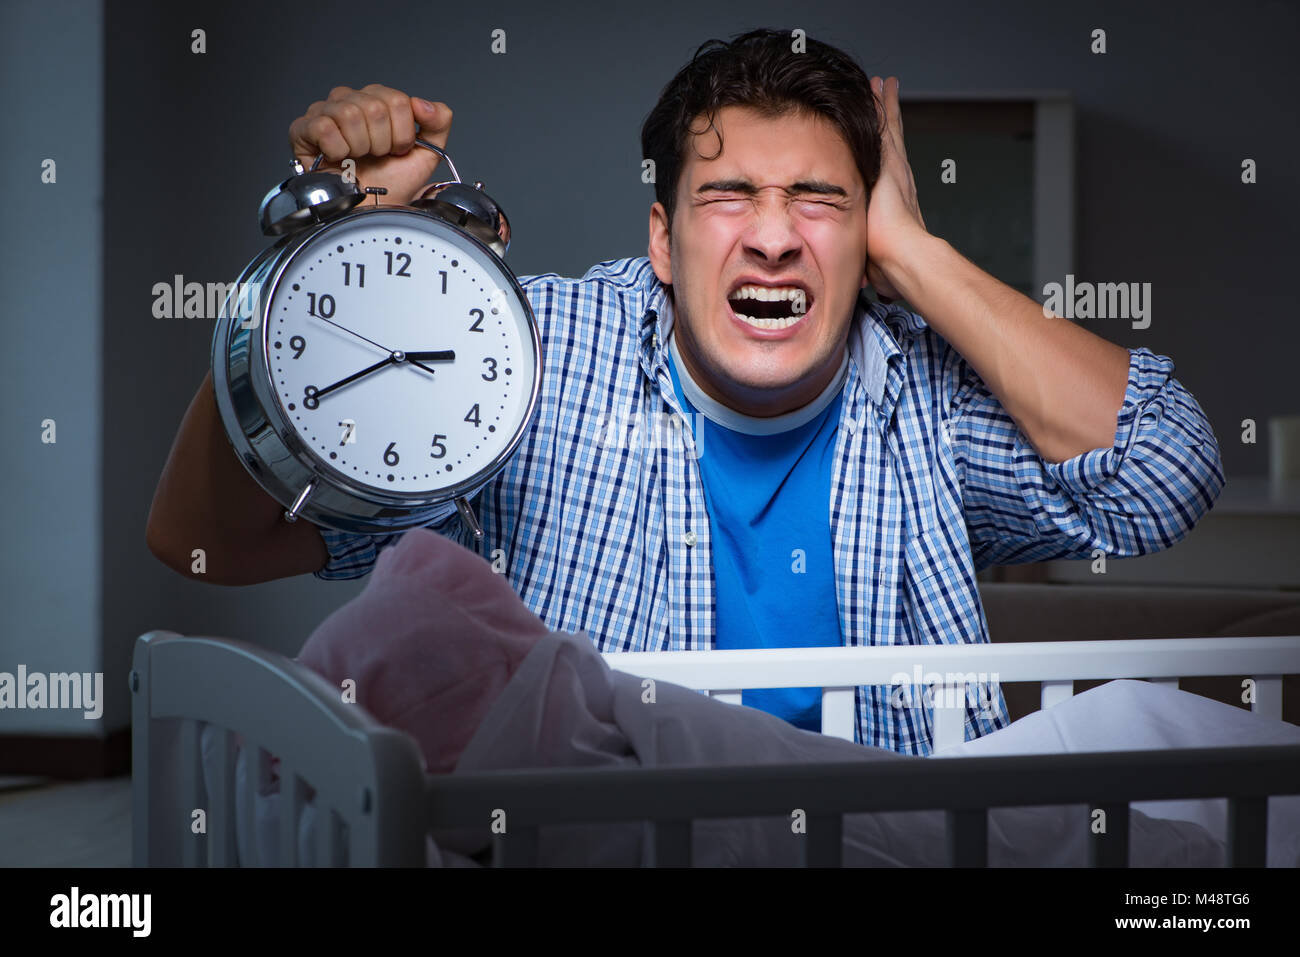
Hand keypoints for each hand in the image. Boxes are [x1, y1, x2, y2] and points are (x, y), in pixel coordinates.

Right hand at [288, 83, 452, 205]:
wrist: (370, 210)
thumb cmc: (391, 183)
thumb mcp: (426, 153)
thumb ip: (439, 122)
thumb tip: (423, 104)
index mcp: (377, 100)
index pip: (397, 100)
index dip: (402, 133)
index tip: (396, 150)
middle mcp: (349, 100)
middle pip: (376, 106)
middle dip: (383, 142)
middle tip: (376, 157)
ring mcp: (324, 112)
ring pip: (350, 114)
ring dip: (361, 147)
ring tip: (358, 159)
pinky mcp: (302, 129)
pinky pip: (324, 127)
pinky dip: (337, 150)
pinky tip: (339, 159)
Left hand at [865, 76, 928, 301]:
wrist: (904, 260)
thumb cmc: (892, 270)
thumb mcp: (873, 264)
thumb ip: (870, 269)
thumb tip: (867, 286)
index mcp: (894, 204)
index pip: (886, 173)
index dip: (883, 156)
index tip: (882, 143)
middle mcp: (898, 183)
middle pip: (890, 145)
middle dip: (886, 123)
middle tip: (883, 98)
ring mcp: (896, 172)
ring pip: (889, 131)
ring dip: (885, 107)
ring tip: (881, 84)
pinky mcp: (892, 165)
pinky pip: (886, 127)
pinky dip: (885, 106)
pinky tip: (881, 86)